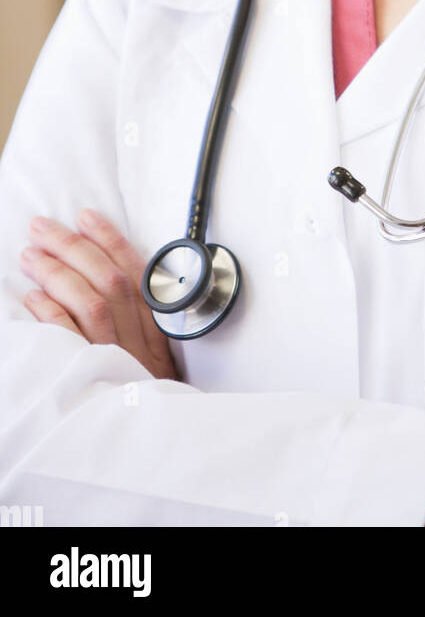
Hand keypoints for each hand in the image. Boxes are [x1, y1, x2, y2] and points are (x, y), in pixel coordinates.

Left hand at [20, 209, 179, 381]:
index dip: (110, 240)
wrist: (155, 443)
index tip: (86, 216)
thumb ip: (140, 317)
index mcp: (157, 327)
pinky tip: (32, 297)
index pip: (136, 272)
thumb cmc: (151, 394)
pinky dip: (51, 315)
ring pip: (89, 305)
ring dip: (57, 274)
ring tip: (30, 255)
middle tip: (43, 227)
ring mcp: (116, 359)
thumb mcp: (156, 353)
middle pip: (108, 283)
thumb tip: (107, 273)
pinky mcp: (94, 379)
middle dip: (74, 248)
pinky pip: (70, 342)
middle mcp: (139, 340)